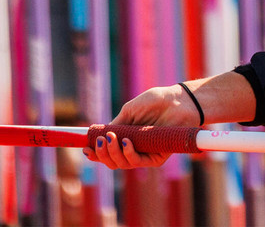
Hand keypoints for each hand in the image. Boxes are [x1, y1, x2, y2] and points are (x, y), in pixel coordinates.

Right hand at [83, 84, 198, 169]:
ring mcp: (145, 154)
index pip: (107, 152)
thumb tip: (99, 136)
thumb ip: (116, 125)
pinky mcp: (157, 158)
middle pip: (112, 162)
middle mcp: (133, 148)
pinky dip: (129, 154)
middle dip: (102, 154)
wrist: (178, 100)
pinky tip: (126, 142)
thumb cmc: (155, 102)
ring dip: (113, 153)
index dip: (95, 153)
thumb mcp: (129, 111)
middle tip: (101, 141)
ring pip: (122, 164)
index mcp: (125, 138)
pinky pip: (138, 162)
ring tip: (112, 138)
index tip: (85, 148)